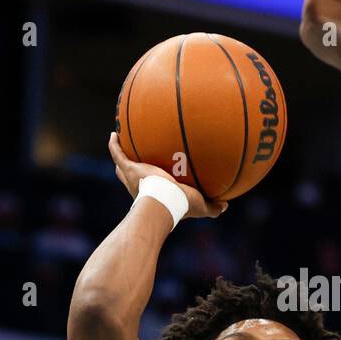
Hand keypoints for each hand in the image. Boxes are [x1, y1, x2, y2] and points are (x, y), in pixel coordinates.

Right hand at [107, 133, 225, 218]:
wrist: (164, 203)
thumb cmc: (181, 206)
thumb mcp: (200, 206)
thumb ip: (213, 206)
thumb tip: (226, 205)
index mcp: (156, 195)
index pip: (153, 191)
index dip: (151, 185)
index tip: (153, 179)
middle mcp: (141, 187)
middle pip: (131, 179)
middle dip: (130, 171)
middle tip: (134, 162)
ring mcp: (133, 177)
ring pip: (122, 165)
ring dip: (121, 155)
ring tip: (121, 141)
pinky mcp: (130, 169)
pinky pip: (117, 153)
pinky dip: (114, 145)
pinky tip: (114, 133)